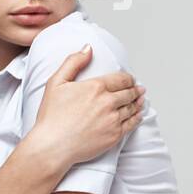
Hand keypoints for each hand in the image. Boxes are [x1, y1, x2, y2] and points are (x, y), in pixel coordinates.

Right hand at [32, 45, 146, 166]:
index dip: (128, 78)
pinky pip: (132, 123)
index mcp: (96, 87)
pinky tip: (138, 114)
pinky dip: (137, 117)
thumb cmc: (52, 116)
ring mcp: (113, 119)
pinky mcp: (115, 135)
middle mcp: (108, 102)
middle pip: (129, 93)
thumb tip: (88, 48)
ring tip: (140, 99)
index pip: (121, 79)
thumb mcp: (56, 82)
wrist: (53, 145)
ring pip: (132, 107)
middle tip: (139, 89)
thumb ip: (73, 62)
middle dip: (135, 89)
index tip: (130, 79)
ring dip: (138, 102)